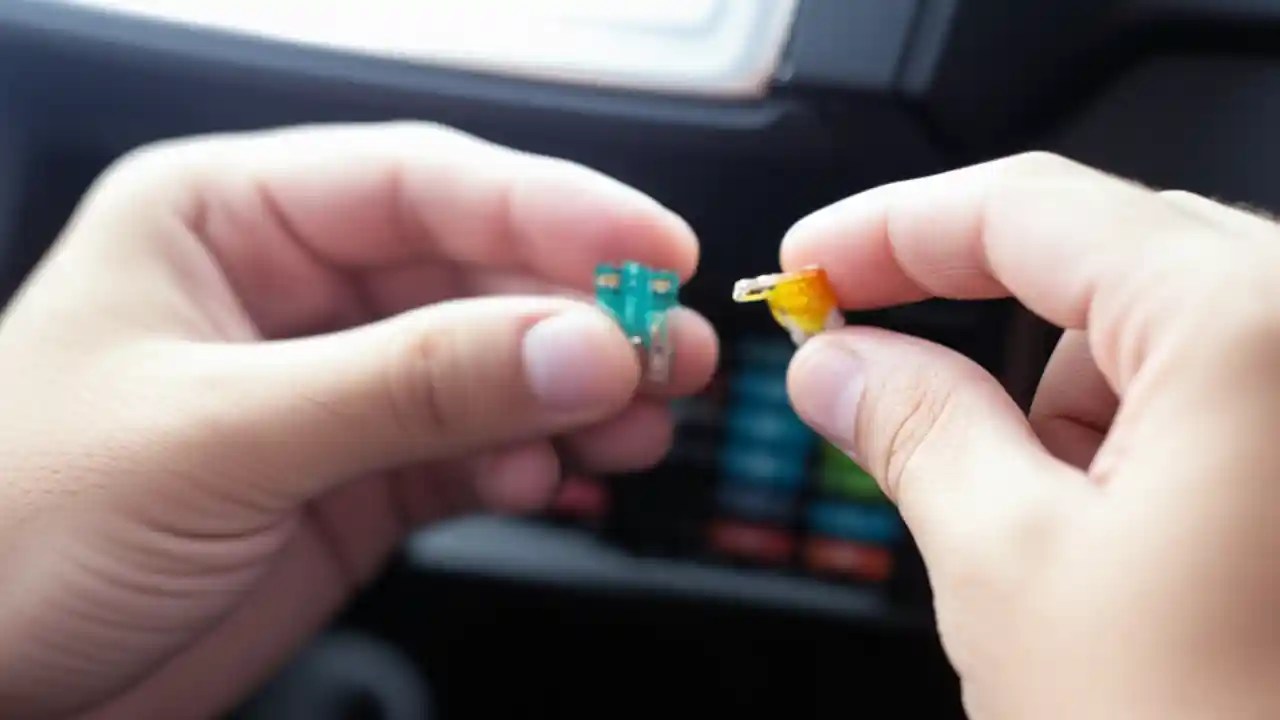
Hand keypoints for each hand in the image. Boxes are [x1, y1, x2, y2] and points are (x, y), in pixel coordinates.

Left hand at [0, 123, 716, 717]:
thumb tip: (578, 347)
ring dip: (572, 392)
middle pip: (473, 273)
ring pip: (489, 367)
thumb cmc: (10, 528)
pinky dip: (528, 466)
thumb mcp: (221, 436)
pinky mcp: (358, 481)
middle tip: (666, 351)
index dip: (549, 207)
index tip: (648, 250)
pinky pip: (473, 454)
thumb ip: (411, 388)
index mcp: (227, 219)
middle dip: (577, 313)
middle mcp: (291, 293)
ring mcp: (333, 391)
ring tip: (638, 422)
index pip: (419, 182)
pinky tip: (557, 478)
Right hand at [784, 153, 1279, 717]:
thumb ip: (911, 425)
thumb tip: (837, 359)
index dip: (891, 230)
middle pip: (1101, 261)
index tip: (809, 264)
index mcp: (1255, 326)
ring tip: (1046, 526)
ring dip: (1068, 401)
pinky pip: (1225, 396)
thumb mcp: (1008, 566)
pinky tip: (1125, 542)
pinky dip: (1141, 440)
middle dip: (976, 320)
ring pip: (1163, 334)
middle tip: (871, 376)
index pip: (1027, 210)